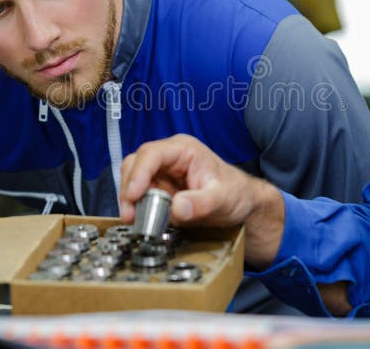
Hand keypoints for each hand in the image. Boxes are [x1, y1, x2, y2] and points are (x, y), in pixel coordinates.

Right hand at [119, 134, 284, 266]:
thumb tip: (177, 208)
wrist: (240, 203)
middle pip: (136, 164)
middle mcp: (169, 157)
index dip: (138, 173)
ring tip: (134, 220)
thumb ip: (201, 203)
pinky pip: (139, 194)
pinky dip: (136, 207)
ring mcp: (162, 172)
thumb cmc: (234, 193)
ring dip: (130, 199)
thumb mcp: (222, 199)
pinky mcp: (158, 187)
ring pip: (132, 178)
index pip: (152, 154)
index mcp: (184, 149)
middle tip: (130, 215)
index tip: (133, 196)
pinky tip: (141, 220)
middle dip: (129, 189)